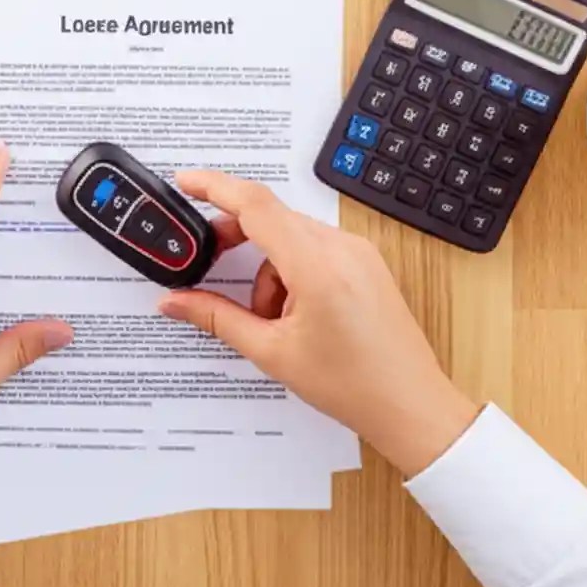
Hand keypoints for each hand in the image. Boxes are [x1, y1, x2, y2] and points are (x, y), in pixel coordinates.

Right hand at [157, 171, 478, 476]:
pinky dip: (292, 272)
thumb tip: (176, 302)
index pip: (255, 206)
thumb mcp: (272, 352)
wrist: (410, 405)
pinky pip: (315, 249)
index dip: (214, 187)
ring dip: (267, 269)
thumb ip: (217, 318)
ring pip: (291, 237)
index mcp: (317, 266)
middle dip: (235, 239)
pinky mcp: (366, 263)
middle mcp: (342, 248)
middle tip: (210, 265)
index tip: (186, 181)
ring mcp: (358, 252)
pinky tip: (294, 314)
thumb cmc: (354, 385)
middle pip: (271, 218)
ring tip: (272, 321)